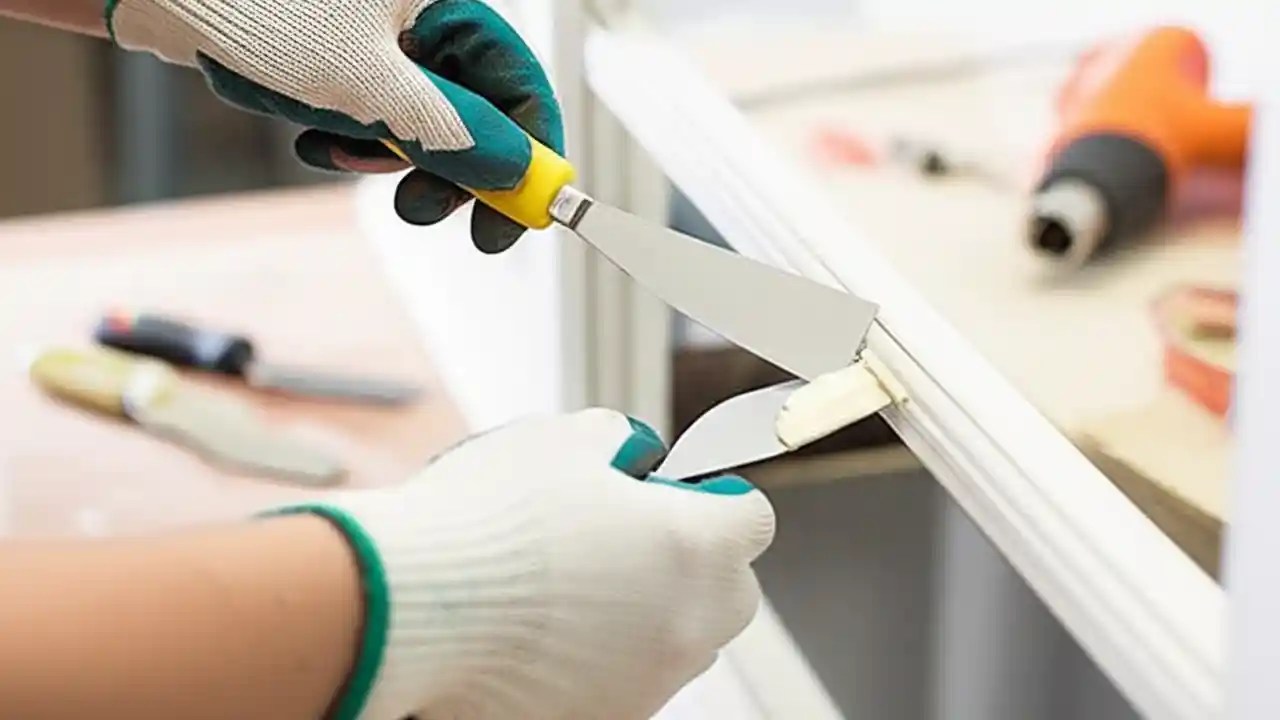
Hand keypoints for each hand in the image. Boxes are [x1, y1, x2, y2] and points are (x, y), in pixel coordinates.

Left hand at [107, 0, 561, 252]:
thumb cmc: (258, 14)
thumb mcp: (367, 86)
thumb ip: (453, 133)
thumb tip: (518, 169)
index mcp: (446, 5)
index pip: (520, 84)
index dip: (531, 155)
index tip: (523, 214)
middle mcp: (424, 19)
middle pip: (480, 111)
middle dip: (453, 170)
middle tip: (425, 210)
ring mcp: (385, 41)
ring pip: (426, 123)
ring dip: (393, 161)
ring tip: (343, 154)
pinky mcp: (348, 62)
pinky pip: (379, 117)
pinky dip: (356, 141)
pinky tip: (317, 138)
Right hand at [271, 408, 775, 719]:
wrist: (410, 604)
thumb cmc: (487, 519)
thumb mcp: (563, 441)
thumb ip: (620, 443)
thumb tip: (632, 456)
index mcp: (698, 548)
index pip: (752, 518)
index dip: (712, 498)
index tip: (675, 495)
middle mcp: (690, 625)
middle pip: (729, 591)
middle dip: (691, 563)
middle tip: (622, 541)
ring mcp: (649, 684)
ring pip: (677, 641)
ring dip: (648, 613)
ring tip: (567, 588)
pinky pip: (626, 681)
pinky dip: (604, 659)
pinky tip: (544, 631)